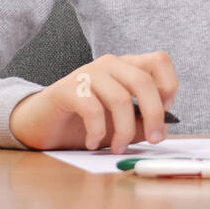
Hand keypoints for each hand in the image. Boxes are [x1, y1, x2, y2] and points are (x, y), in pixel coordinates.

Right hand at [9, 51, 178, 153]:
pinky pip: (93, 109)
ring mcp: (87, 73)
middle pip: (144, 81)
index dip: (169, 85)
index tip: (166, 110)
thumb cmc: (84, 122)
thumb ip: (142, 124)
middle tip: (154, 139)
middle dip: (154, 114)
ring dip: (124, 131)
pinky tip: (93, 142)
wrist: (40, 124)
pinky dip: (98, 132)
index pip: (159, 60)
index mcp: (126, 66)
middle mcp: (109, 64)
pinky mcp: (67, 89)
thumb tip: (163, 128)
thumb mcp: (119, 124)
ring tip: (118, 147)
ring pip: (121, 99)